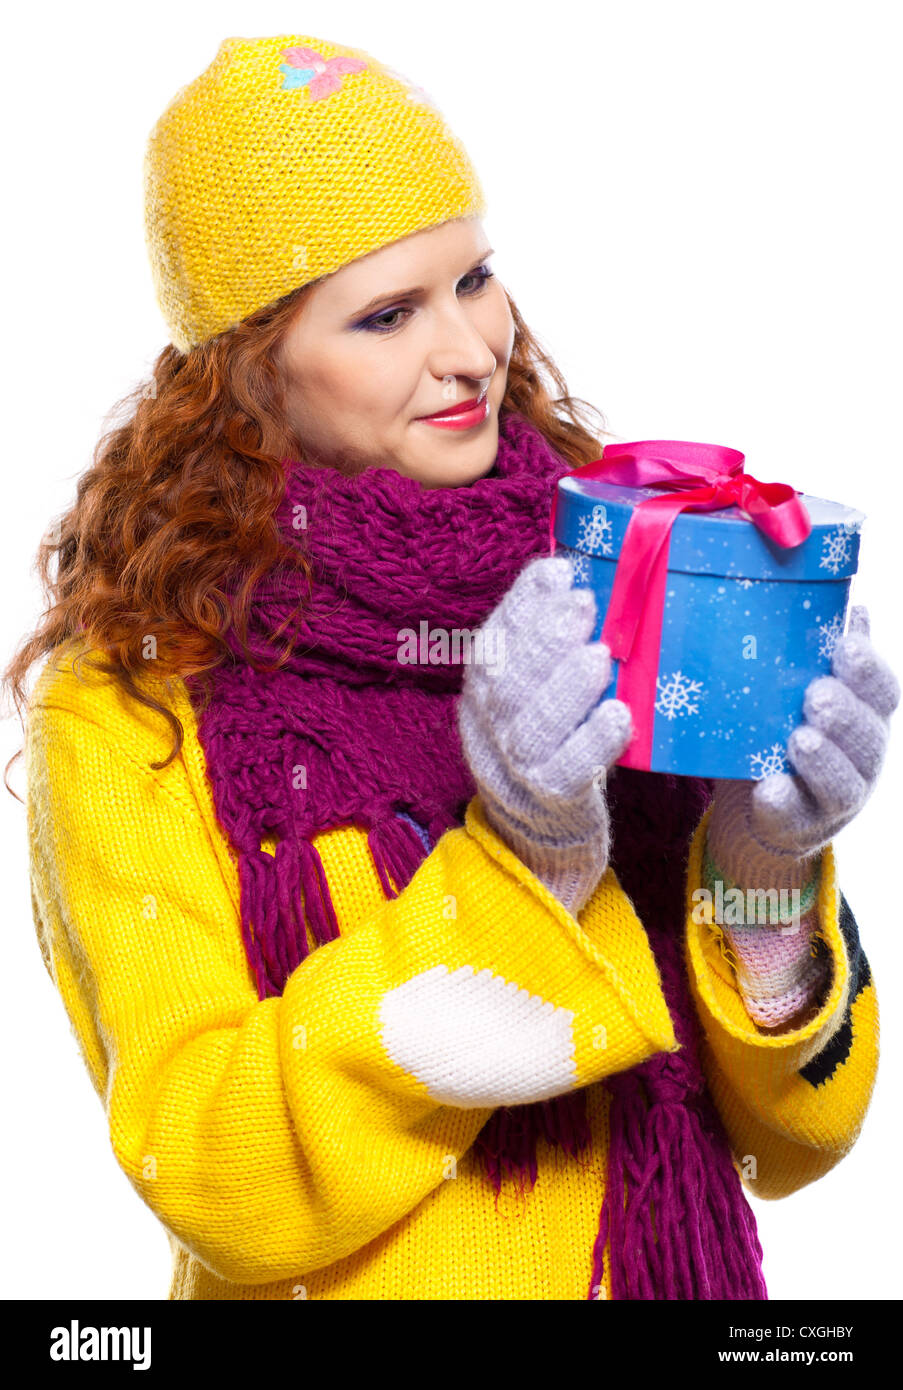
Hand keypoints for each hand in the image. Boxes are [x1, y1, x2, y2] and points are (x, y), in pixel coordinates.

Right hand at [457, 553, 632, 912]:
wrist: (540, 833)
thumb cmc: (549, 741)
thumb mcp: (533, 688)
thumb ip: (540, 640)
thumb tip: (563, 575)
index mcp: (483, 690)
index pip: (494, 639)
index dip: (522, 604)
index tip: (559, 572)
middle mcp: (490, 727)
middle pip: (506, 681)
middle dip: (544, 638)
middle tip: (584, 605)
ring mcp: (517, 767)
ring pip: (532, 727)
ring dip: (566, 687)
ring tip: (600, 657)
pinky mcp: (552, 801)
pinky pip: (568, 773)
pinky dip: (594, 743)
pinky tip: (620, 715)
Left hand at [708, 605, 899, 877]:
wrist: (768, 802)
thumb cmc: (792, 729)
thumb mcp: (806, 689)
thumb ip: (826, 653)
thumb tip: (854, 606)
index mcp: (868, 718)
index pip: (883, 693)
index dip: (869, 671)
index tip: (846, 646)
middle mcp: (862, 760)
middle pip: (867, 738)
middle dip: (846, 715)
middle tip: (817, 694)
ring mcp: (835, 798)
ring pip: (843, 783)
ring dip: (824, 760)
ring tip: (800, 738)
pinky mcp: (799, 824)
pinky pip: (794, 816)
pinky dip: (782, 802)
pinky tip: (770, 788)